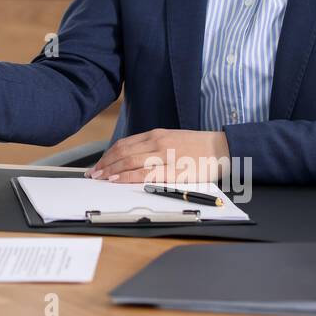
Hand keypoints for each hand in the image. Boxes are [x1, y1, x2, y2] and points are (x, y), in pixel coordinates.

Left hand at [84, 129, 229, 182]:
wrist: (223, 149)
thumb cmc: (198, 148)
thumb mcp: (172, 140)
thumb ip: (153, 148)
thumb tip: (132, 160)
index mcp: (156, 135)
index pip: (124, 144)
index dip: (108, 155)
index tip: (99, 165)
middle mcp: (157, 142)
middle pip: (123, 152)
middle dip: (105, 164)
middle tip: (93, 174)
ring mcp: (164, 155)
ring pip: (129, 161)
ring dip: (111, 170)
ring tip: (99, 178)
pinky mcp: (172, 170)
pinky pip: (144, 173)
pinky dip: (127, 177)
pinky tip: (116, 181)